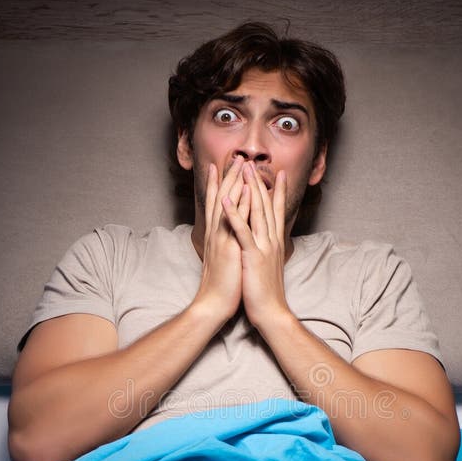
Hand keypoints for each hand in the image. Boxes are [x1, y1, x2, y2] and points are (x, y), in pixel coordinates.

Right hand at [193, 157, 250, 323]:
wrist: (214, 305)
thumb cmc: (221, 286)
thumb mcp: (222, 260)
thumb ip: (224, 244)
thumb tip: (230, 236)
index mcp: (215, 236)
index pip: (216, 205)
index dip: (218, 185)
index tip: (222, 167)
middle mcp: (216, 234)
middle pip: (220, 198)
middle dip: (227, 176)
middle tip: (234, 155)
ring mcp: (221, 240)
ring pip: (226, 205)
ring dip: (234, 183)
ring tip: (241, 163)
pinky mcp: (229, 249)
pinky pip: (236, 223)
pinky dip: (241, 205)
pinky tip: (247, 190)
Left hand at [222, 161, 290, 332]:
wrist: (271, 312)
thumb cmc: (266, 292)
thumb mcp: (269, 266)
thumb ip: (268, 250)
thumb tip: (267, 242)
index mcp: (274, 242)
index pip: (276, 211)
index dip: (277, 191)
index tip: (278, 173)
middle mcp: (271, 240)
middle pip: (265, 205)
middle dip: (259, 181)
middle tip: (252, 161)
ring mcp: (263, 247)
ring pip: (256, 212)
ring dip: (249, 188)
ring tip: (242, 169)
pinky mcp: (253, 256)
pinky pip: (242, 232)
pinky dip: (235, 214)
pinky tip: (227, 200)